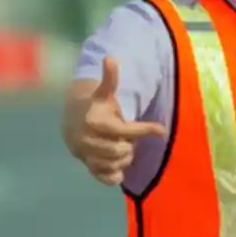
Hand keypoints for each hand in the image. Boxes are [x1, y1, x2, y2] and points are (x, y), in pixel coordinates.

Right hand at [74, 56, 166, 185]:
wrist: (73, 124)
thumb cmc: (96, 107)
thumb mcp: (104, 93)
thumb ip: (110, 78)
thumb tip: (111, 58)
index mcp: (94, 122)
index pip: (124, 131)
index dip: (145, 130)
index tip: (162, 130)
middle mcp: (88, 141)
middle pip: (123, 150)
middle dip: (130, 145)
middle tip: (129, 139)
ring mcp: (87, 157)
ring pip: (117, 164)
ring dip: (126, 158)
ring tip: (124, 148)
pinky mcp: (89, 169)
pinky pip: (109, 178)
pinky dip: (117, 173)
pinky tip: (118, 163)